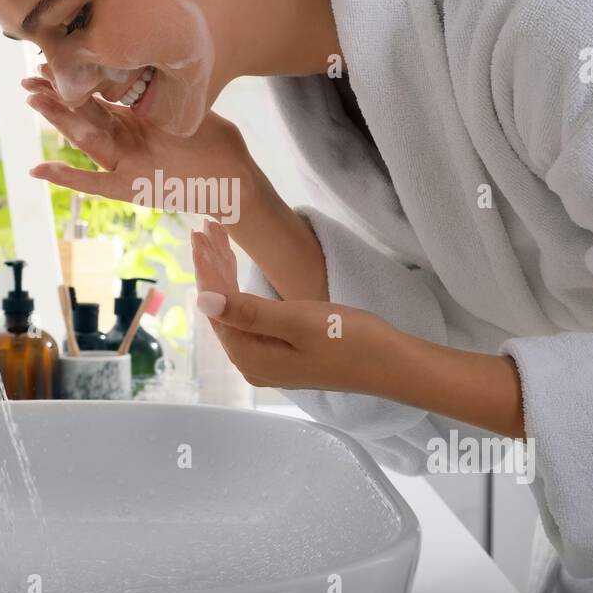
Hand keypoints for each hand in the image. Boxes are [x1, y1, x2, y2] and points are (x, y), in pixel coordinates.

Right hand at [23, 70, 253, 219]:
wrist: (236, 180)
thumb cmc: (217, 145)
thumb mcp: (187, 113)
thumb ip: (162, 98)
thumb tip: (155, 70)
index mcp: (136, 123)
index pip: (97, 99)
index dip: (74, 83)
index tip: (50, 65)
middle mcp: (126, 143)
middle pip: (84, 115)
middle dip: (56, 96)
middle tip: (29, 77)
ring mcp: (127, 163)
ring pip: (85, 139)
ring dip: (58, 120)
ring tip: (32, 100)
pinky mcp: (133, 187)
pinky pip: (94, 183)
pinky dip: (67, 177)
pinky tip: (39, 171)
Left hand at [190, 219, 398, 396]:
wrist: (391, 364)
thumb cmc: (350, 340)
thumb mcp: (297, 321)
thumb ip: (249, 312)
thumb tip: (203, 302)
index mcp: (249, 358)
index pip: (215, 306)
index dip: (206, 269)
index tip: (201, 233)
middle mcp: (251, 364)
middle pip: (220, 309)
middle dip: (212, 268)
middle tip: (206, 228)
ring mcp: (266, 361)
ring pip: (234, 312)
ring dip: (225, 277)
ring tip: (218, 240)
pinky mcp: (282, 353)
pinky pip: (250, 319)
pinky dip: (241, 292)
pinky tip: (238, 274)